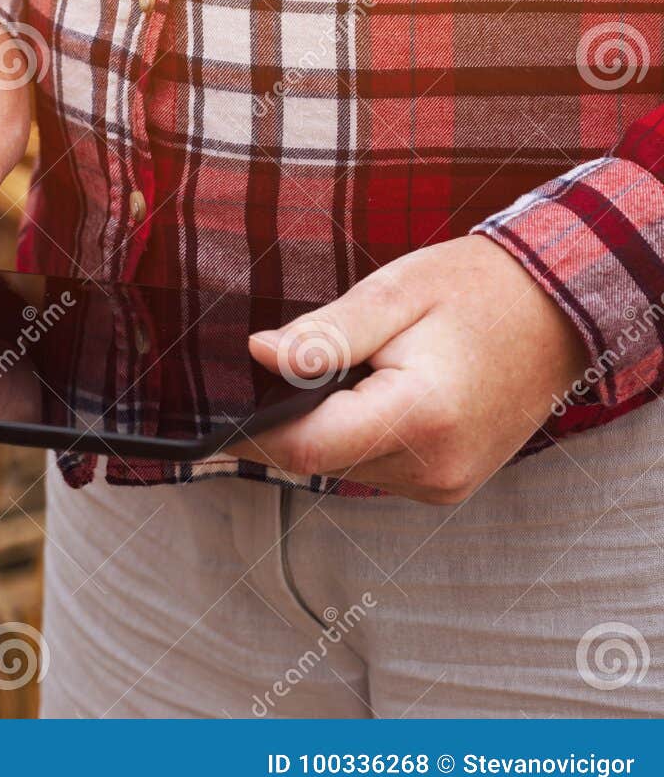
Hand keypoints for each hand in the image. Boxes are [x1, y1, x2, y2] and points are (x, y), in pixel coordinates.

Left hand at [228, 235, 588, 503]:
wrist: (558, 311)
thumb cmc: (477, 290)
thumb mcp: (393, 293)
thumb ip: (324, 334)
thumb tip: (259, 355)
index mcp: (421, 417)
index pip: (305, 447)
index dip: (252, 433)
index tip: (217, 415)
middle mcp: (435, 466)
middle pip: (319, 459)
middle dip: (295, 418)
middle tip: (299, 366)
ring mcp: (444, 484)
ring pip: (343, 465)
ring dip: (330, 426)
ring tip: (360, 371)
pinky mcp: (446, 486)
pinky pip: (374, 467)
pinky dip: (360, 435)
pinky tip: (379, 393)